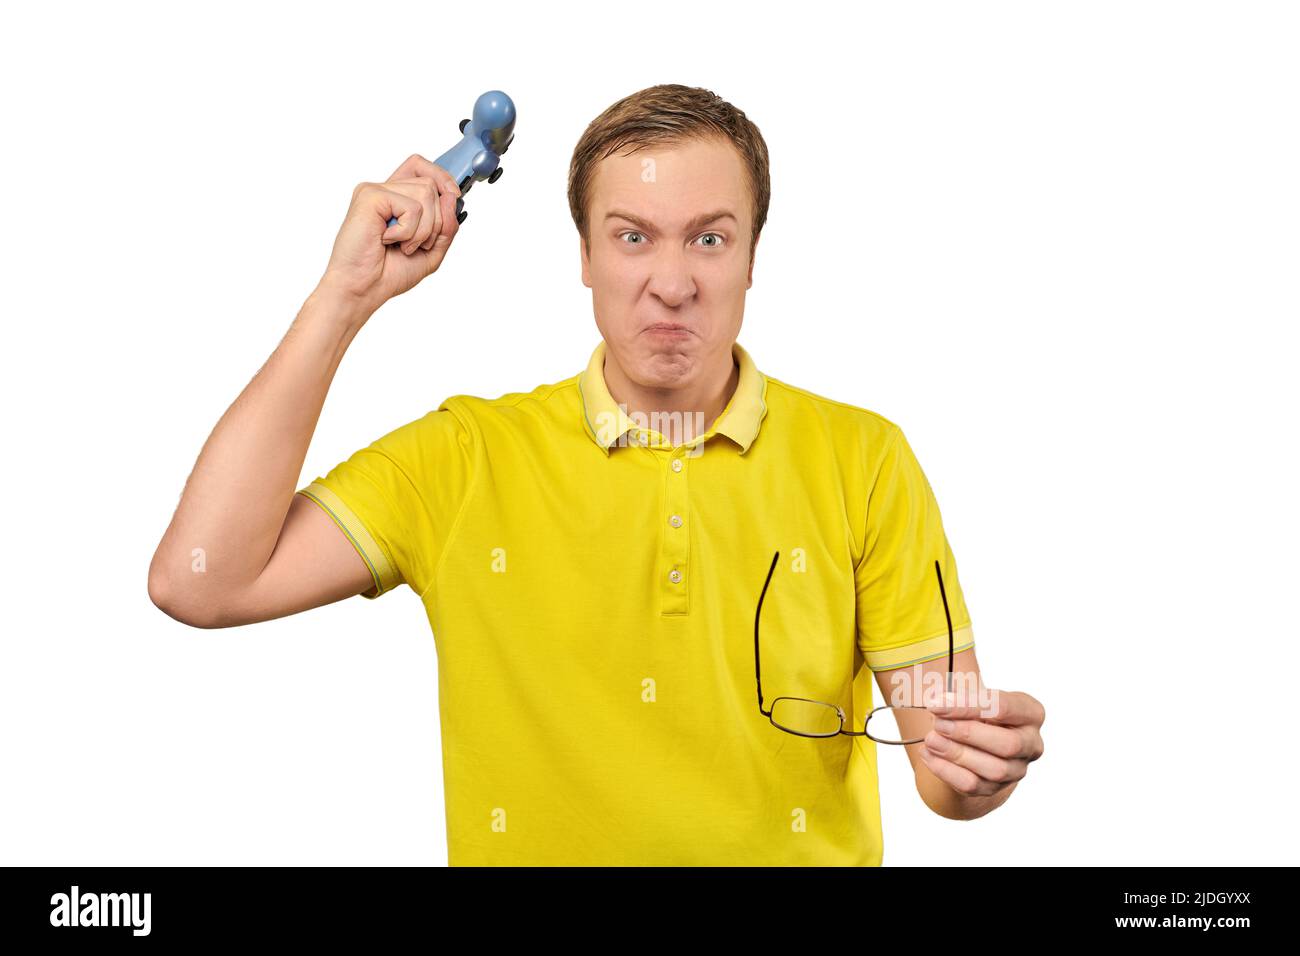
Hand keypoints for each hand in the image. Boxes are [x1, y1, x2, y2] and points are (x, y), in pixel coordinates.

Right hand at [317, 153, 462, 313]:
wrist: (363, 289)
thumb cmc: (388, 273)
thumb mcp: (432, 250)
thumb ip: (447, 225)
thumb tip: (451, 196)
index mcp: (396, 199)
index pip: (421, 167)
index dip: (442, 177)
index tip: (454, 196)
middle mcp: (385, 190)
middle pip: (430, 183)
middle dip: (437, 220)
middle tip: (417, 244)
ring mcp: (376, 191)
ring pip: (426, 193)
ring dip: (423, 230)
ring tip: (402, 245)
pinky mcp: (370, 196)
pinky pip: (412, 207)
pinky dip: (408, 232)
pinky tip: (387, 241)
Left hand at [918, 689, 1044, 796]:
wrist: (974, 740)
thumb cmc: (975, 712)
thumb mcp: (970, 695)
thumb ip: (957, 695)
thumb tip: (937, 700)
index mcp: (1030, 713)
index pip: (1003, 707)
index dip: (967, 705)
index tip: (936, 703)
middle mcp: (1031, 744)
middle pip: (1008, 744)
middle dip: (968, 734)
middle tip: (938, 724)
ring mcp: (1017, 769)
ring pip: (994, 769)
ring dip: (956, 754)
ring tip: (930, 740)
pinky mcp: (997, 788)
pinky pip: (973, 785)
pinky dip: (946, 770)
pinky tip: (928, 754)